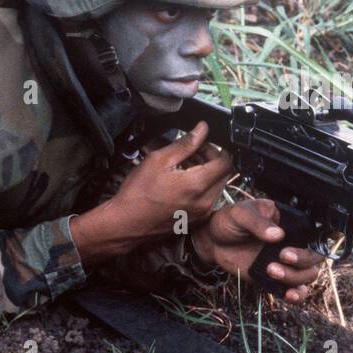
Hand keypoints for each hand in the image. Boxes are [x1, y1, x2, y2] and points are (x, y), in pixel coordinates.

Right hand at [70, 122, 231, 265]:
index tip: (203, 145)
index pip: (225, 162)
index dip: (216, 149)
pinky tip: (183, 182)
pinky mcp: (196, 220)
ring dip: (206, 173)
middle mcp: (205, 202)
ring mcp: (202, 214)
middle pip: (223, 174)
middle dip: (212, 160)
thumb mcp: (159, 160)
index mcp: (197, 185)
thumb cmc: (138, 193)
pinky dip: (201, 187)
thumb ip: (185, 144)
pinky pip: (208, 199)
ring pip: (217, 186)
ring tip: (184, 166)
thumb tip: (202, 129)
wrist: (126, 223)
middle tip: (192, 153)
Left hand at [191, 199, 322, 302]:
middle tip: (281, 257)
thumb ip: (258, 223)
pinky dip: (297, 295)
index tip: (286, 250)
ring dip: (295, 277)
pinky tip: (288, 295)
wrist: (213, 241)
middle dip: (303, 261)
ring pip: (308, 274)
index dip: (309, 244)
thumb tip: (278, 235)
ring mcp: (287, 261)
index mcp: (290, 222)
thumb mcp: (240, 215)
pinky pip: (296, 289)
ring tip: (271, 271)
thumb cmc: (229, 221)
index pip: (312, 234)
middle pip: (314, 257)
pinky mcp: (278, 277)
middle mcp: (293, 242)